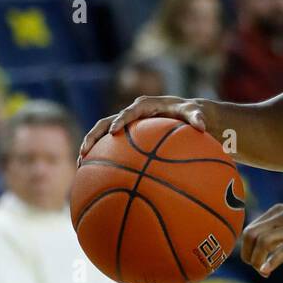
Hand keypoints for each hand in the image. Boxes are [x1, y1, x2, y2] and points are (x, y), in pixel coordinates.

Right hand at [78, 96, 212, 160]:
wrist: (183, 114)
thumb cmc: (189, 113)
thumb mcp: (195, 112)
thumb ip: (196, 117)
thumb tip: (202, 126)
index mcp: (144, 106)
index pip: (129, 112)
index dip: (120, 121)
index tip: (114, 132)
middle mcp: (131, 114)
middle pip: (106, 123)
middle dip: (93, 136)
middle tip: (84, 151)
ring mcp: (126, 126)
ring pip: (102, 135)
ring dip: (90, 147)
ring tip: (81, 165)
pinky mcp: (126, 136)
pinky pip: (110, 147)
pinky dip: (102, 157)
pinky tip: (96, 176)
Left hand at [241, 204, 282, 276]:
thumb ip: (277, 229)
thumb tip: (258, 247)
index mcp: (278, 211)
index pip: (249, 229)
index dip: (245, 248)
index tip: (253, 261)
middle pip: (252, 235)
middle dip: (248, 255)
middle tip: (256, 268)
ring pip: (264, 242)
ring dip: (257, 261)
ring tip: (263, 272)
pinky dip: (270, 263)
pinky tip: (266, 271)